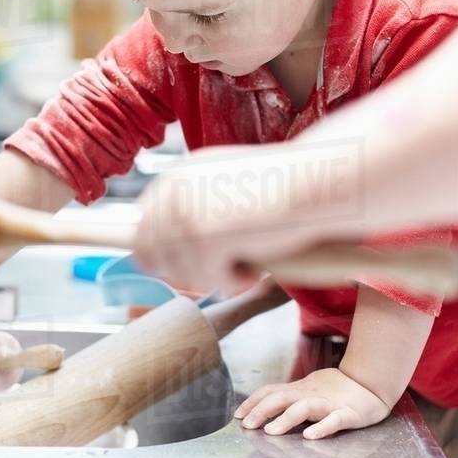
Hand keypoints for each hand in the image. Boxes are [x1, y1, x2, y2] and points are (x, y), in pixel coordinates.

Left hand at [132, 144, 343, 290]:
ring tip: (248, 256)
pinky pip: (210, 280)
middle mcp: (175, 192)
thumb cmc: (281, 185)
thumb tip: (153, 252)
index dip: (164, 254)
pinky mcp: (207, 238)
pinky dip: (235, 281)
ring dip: (217, 275)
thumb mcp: (222, 184)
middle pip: (154, 257)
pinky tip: (256, 263)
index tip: (189, 264)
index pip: (142, 229)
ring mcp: (188, 215)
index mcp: (176, 176)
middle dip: (188, 269)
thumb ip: (190, 208)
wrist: (316, 180)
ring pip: (183, 273)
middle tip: (225, 263)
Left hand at [234, 368, 392, 439]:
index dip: (254, 401)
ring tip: (270, 431)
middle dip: (261, 410)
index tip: (238, 414)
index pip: (272, 391)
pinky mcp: (349, 414)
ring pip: (305, 408)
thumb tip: (263, 406)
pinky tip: (310, 437)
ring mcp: (330, 404)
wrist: (372, 384)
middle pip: (282, 398)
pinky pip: (334, 421)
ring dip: (285, 419)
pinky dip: (322, 427)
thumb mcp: (310, 389)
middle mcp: (312, 394)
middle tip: (246, 425)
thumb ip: (291, 397)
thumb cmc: (339, 390)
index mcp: (302, 389)